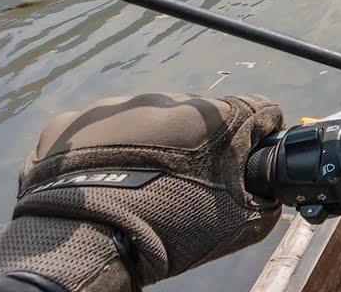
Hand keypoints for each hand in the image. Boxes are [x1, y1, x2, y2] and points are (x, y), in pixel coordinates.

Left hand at [0, 93, 283, 290]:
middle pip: (200, 116)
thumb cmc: (172, 228)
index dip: (260, 139)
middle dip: (200, 144)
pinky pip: (99, 131)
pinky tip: (103, 181)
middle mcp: (172, 99)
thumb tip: (266, 190)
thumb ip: (265, 195)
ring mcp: (118, 106)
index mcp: (220, 115)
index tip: (246, 164)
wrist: (87, 242)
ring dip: (152, 144)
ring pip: (148, 119)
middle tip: (187, 184)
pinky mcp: (74, 122)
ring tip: (138, 184)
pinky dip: (105, 151)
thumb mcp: (242, 223)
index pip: (261, 111)